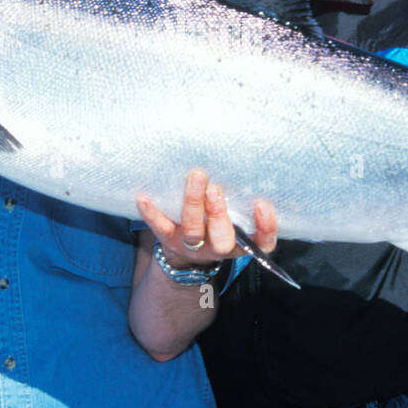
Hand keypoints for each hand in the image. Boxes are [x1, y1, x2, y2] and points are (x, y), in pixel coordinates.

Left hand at [137, 169, 276, 268]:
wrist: (185, 252)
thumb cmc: (218, 221)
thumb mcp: (237, 214)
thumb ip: (243, 197)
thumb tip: (246, 155)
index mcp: (241, 242)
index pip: (262, 242)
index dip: (265, 228)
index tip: (262, 204)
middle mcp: (218, 246)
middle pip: (222, 239)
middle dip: (219, 215)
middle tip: (215, 188)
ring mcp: (192, 245)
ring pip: (193, 231)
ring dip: (193, 203)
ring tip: (196, 176)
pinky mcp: (169, 239)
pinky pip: (160, 227)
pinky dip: (151, 213)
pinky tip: (143, 197)